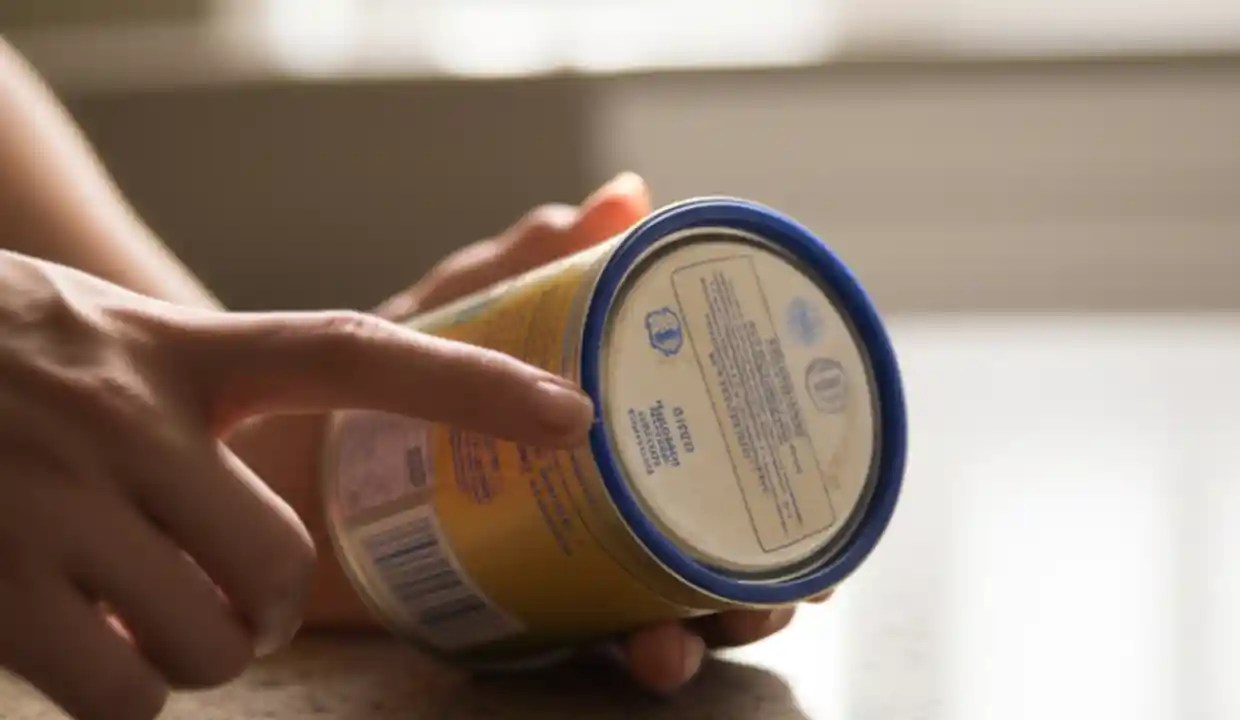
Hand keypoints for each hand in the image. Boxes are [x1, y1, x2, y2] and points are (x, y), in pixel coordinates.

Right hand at [0, 252, 592, 719]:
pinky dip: (116, 694)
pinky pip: (117, 694)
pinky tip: (73, 640)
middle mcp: (130, 421)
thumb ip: (203, 395)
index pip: (356, 351)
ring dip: (189, 651)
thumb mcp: (104, 339)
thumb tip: (275, 510)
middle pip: (281, 560)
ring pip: (206, 639)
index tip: (571, 418)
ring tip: (133, 610)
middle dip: (264, 604)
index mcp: (178, 352)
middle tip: (220, 593)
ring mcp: (55, 506)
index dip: (472, 387)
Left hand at [376, 172, 832, 692]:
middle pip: (711, 556)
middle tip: (767, 588)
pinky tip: (637, 652)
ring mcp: (558, 570)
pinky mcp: (508, 618)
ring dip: (696, 634)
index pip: (720, 469)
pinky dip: (624, 655)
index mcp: (611, 441)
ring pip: (660, 612)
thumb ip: (529, 262)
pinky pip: (583, 645)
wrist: (273, 452)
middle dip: (756, 584)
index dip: (790, 492)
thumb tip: (628, 193)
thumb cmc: (376, 378)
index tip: (828, 498)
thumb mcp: (458, 315)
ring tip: (685, 636)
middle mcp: (600, 511)